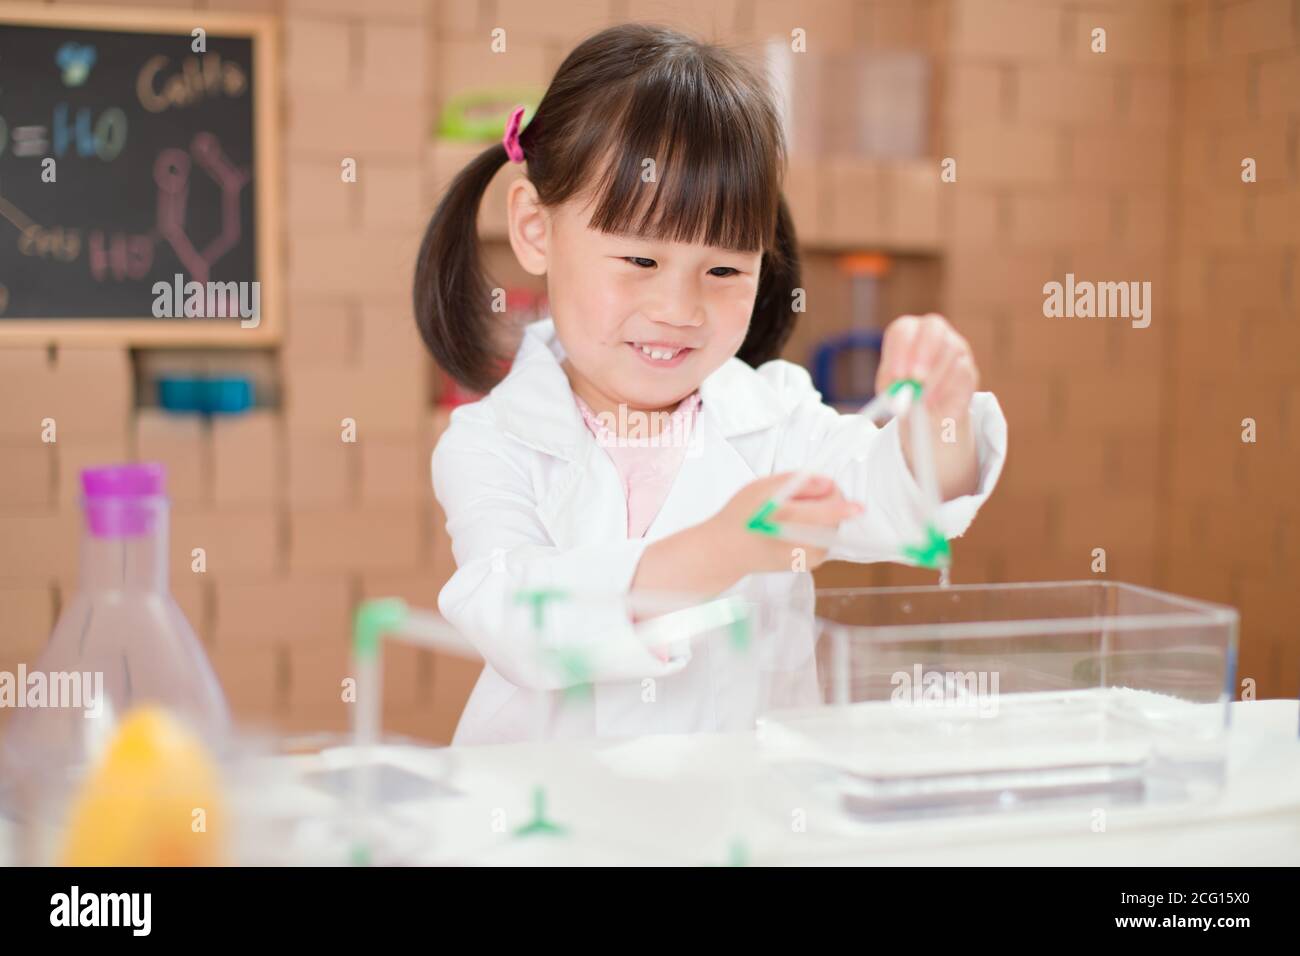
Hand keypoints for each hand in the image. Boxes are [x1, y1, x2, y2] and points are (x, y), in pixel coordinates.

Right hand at [708, 472, 862, 573]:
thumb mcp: (764, 487)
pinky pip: (824, 538)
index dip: (843, 506)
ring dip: (822, 516)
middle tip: (800, 497)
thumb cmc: (741, 517)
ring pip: (831, 528)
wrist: (726, 551)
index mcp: (789, 519)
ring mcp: (808, 557)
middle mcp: (802, 543)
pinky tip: (794, 527)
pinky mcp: (810, 564)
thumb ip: (798, 482)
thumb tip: (826, 483)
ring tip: (793, 513)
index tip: (858, 507)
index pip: (827, 512)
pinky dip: (816, 528)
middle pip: (834, 518)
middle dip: (826, 502)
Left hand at [876, 313, 978, 423]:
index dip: (900, 351)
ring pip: (951, 350)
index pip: (903, 330)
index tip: (897, 376)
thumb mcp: (891, 392)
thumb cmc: (904, 395)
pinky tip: (935, 400)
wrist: (928, 413)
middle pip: (933, 328)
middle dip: (923, 354)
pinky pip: (962, 370)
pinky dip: (946, 387)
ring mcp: (955, 346)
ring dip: (934, 376)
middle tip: (916, 379)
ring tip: (922, 399)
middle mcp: (933, 332)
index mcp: (907, 333)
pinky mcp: (969, 367)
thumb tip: (896, 388)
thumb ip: (892, 388)